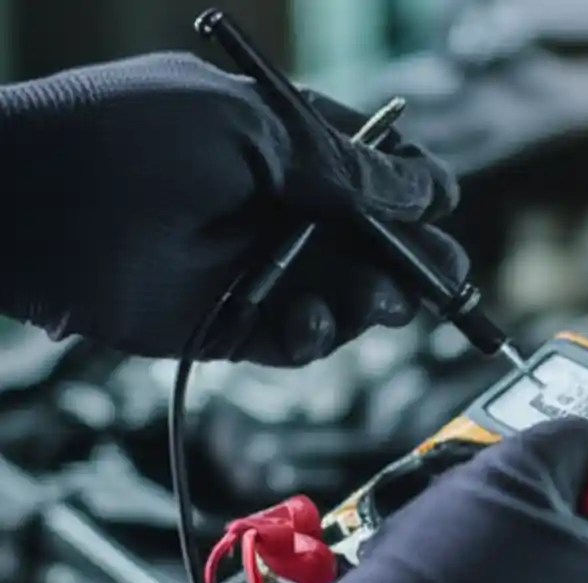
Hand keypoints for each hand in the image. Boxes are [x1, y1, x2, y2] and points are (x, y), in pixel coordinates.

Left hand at [0, 52, 463, 364]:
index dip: (417, 187)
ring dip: (376, 301)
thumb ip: (350, 169)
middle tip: (439, 277)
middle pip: (378, 241)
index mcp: (289, 144)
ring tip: (376, 299)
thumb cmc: (135, 138)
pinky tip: (305, 322)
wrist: (29, 204)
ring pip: (349, 297)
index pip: (377, 168)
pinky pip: (299, 340)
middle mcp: (283, 208)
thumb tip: (432, 190)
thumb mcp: (256, 131)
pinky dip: (314, 336)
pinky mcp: (233, 324)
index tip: (441, 202)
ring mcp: (261, 268)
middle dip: (416, 259)